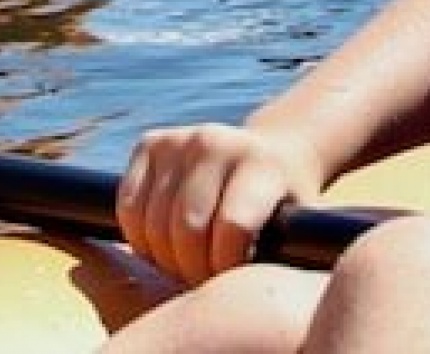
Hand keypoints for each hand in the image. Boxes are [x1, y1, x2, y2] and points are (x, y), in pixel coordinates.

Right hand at [115, 120, 332, 287]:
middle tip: (204, 280)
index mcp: (262, 164)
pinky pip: (128, 207)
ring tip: (187, 265)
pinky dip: (139, 237)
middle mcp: (218, 142)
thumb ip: (288, 253)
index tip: (231, 279)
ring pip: (152, 223)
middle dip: (192, 268)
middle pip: (187, 229)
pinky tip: (164, 244)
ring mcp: (180, 139)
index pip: (232, 225)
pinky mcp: (151, 143)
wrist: (271, 152)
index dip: (225, 265)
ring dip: (165, 259)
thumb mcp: (301, 225)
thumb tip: (264, 290)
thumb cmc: (285, 204)